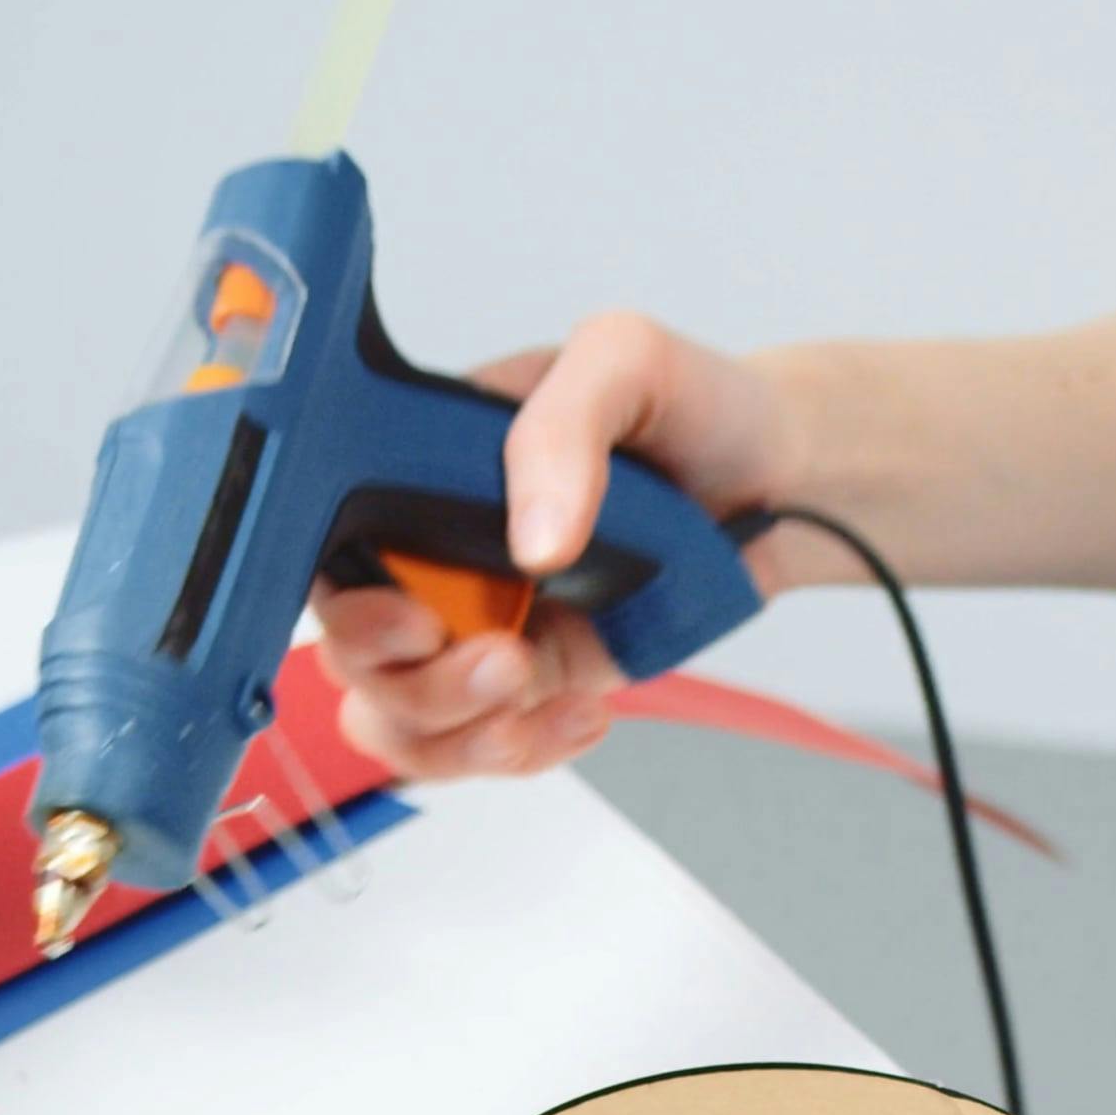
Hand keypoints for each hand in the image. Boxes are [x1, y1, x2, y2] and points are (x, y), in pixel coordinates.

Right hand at [313, 317, 803, 782]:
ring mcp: (478, 624)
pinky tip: (583, 715)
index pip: (331, 548)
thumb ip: (563, 432)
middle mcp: (432, 552)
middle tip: (504, 664)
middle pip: (354, 656)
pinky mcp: (533, 681)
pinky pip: (481, 747)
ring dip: (458, 737)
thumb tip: (532, 542)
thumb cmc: (696, 402)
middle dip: (416, 686)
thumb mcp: (625, 362)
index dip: (349, 604)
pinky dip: (522, 752)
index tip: (415, 620)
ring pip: (402, 722)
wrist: (785, 478)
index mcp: (419, 467)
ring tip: (542, 701)